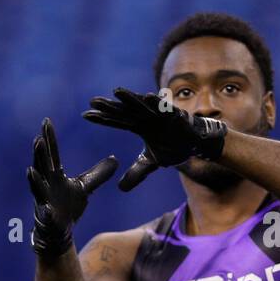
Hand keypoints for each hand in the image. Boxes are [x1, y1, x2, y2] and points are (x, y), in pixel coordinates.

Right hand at [26, 118, 117, 258]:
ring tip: (32, 167)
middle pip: (42, 165)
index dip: (49, 138)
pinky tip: (39, 196)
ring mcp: (43, 199)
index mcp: (55, 175)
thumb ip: (98, 173)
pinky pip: (41, 207)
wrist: (59, 230)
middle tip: (38, 138)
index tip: (46, 121)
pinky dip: (39, 202)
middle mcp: (46, 184)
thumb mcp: (85, 187)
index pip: (52, 154)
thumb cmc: (68, 206)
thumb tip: (115, 159)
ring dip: (34, 176)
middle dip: (39, 152)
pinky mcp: (45, 214)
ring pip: (37, 184)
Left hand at [83, 87, 227, 190]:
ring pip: (141, 104)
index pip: (116, 120)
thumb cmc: (172, 148)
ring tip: (117, 91)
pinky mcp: (174, 114)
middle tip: (92, 101)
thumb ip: (136, 173)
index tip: (85, 116)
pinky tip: (149, 97)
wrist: (194, 144)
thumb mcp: (151, 162)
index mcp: (138, 126)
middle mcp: (145, 117)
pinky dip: (158, 103)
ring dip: (130, 98)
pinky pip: (165, 107)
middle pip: (124, 110)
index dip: (102, 118)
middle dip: (110, 106)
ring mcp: (159, 114)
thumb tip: (120, 188)